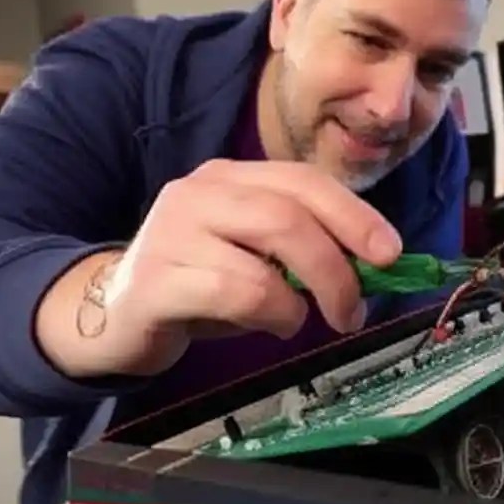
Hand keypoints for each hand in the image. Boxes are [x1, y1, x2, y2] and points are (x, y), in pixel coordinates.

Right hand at [37, 159, 401, 377]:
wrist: (111, 314)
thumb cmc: (198, 284)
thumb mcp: (256, 257)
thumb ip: (305, 250)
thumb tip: (375, 266)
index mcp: (231, 178)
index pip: (304, 181)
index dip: (355, 216)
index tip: (391, 254)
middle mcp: (199, 193)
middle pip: (289, 215)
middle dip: (338, 265)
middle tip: (355, 309)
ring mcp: (171, 233)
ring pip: (265, 256)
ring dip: (304, 297)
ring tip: (304, 320)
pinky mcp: (154, 281)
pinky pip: (234, 292)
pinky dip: (270, 314)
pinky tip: (270, 325)